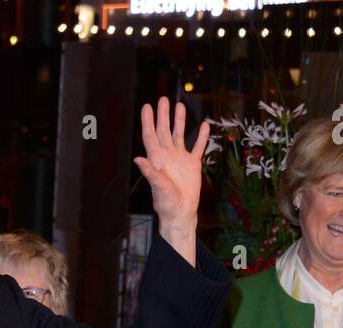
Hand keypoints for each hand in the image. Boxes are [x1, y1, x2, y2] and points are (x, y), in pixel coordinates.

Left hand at [133, 97, 207, 230]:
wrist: (181, 213)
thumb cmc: (166, 203)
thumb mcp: (158, 187)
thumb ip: (150, 172)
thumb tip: (138, 159)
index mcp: (157, 159)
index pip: (151, 136)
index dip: (148, 121)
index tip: (147, 107)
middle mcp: (168, 156)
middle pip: (164, 131)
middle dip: (163, 115)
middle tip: (163, 99)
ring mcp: (180, 159)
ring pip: (179, 135)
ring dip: (179, 121)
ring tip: (179, 106)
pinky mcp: (193, 164)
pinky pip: (197, 147)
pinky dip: (201, 137)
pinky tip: (204, 125)